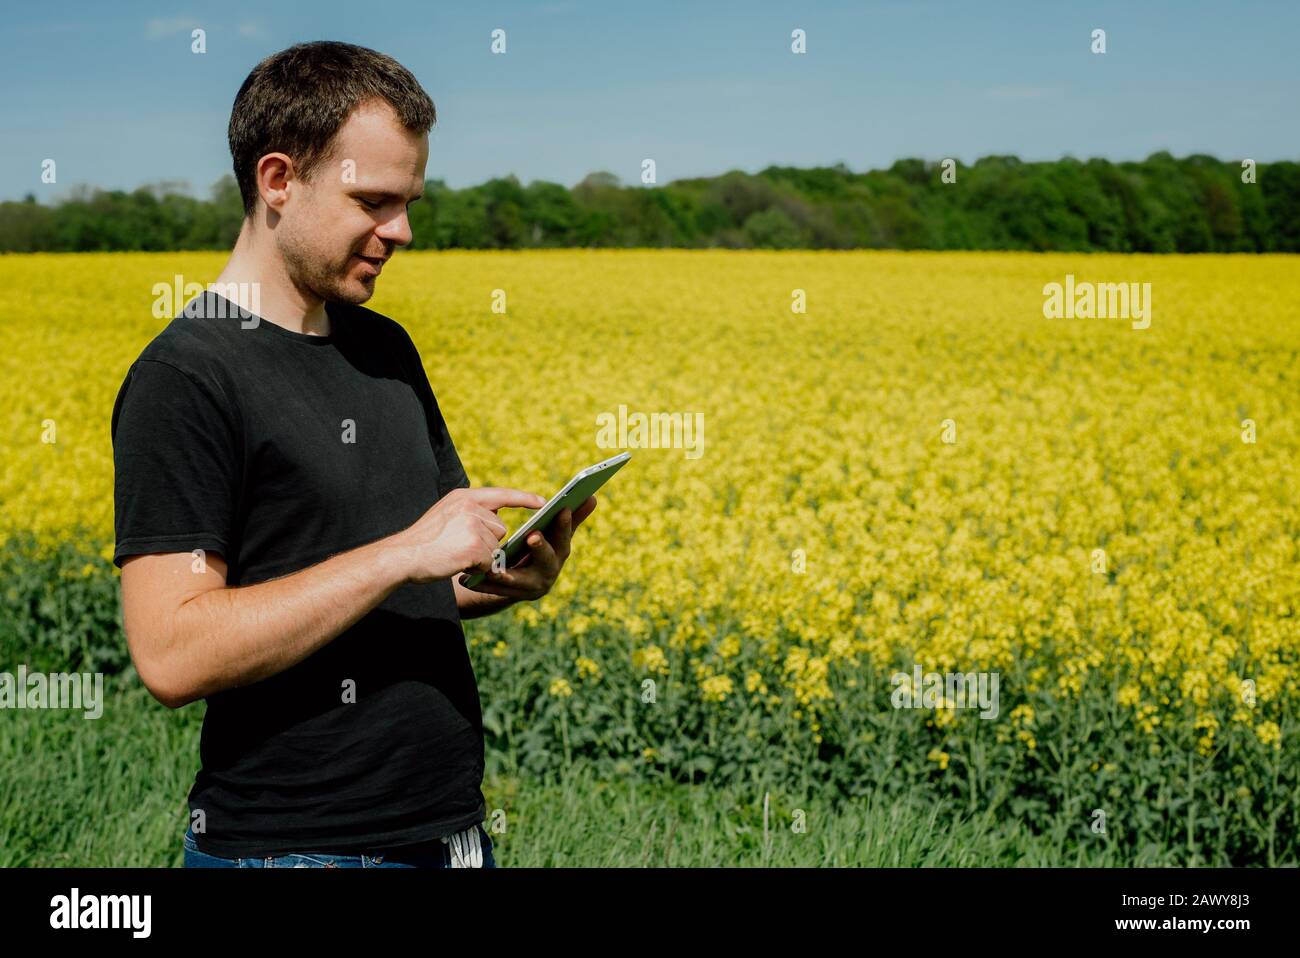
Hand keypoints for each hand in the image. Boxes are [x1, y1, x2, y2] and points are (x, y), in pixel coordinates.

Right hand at [393, 487, 546, 583]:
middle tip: (459, 546)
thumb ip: (470, 513)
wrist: (402, 556)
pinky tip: (459, 563)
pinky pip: (489, 561)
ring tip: (456, 554)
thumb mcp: (446, 514)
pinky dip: (478, 567)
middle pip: (500, 528)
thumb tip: (498, 525)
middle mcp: (470, 507)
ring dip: (481, 555)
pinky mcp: (475, 546)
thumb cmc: (424, 541)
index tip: (543, 502)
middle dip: (488, 541)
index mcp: (464, 497)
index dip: (523, 499)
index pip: (501, 494)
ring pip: (496, 546)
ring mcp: (473, 525)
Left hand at [459, 494, 597, 599]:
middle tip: (533, 535)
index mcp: (560, 553)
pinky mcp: (512, 596)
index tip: (563, 509)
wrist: (517, 580)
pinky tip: (467, 578)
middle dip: (542, 547)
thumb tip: (593, 497)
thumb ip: (572, 518)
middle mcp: (550, 572)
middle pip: (548, 559)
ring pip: (519, 580)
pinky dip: (482, 583)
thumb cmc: (537, 547)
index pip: (565, 537)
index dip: (565, 525)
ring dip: (505, 572)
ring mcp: (532, 587)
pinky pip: (495, 591)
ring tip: (492, 563)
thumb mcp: (553, 534)